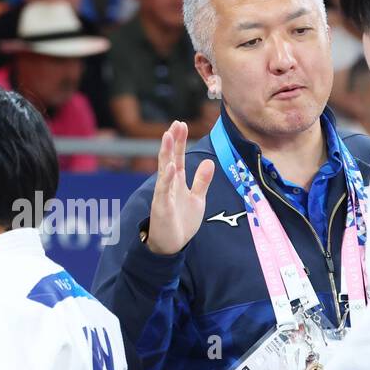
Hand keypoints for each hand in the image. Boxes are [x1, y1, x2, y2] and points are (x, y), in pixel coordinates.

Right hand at [145, 121, 214, 255]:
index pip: (177, 157)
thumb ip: (201, 181)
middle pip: (170, 158)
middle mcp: (168, 184)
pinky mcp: (161, 206)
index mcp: (177, 182)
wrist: (171, 246)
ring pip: (164, 169)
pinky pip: (164, 190)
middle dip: (173, 141)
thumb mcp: (197, 199)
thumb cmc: (181, 222)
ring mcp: (163, 194)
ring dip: (166, 152)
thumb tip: (208, 162)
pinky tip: (170, 165)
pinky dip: (167, 178)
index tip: (181, 124)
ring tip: (168, 136)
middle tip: (176, 123)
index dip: (180, 141)